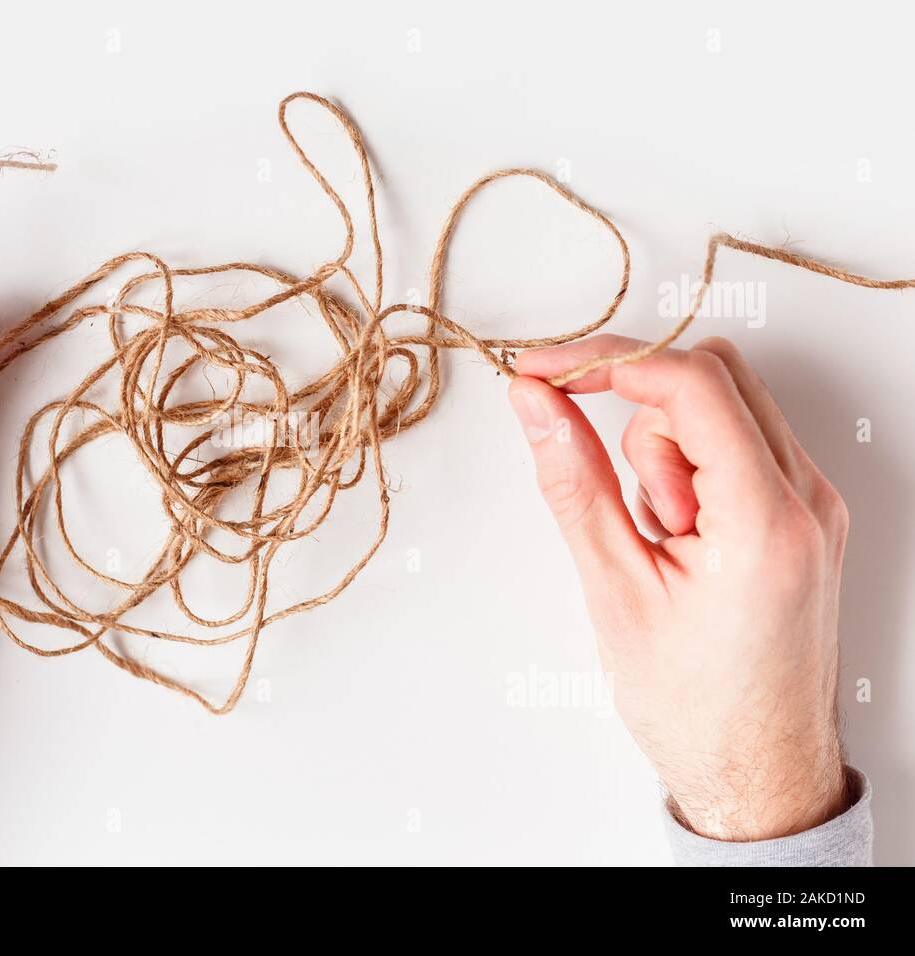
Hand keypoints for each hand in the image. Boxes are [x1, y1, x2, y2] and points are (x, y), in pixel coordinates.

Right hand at [508, 334, 848, 840]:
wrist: (757, 772)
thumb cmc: (694, 704)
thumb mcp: (615, 589)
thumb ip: (573, 482)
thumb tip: (536, 403)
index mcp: (766, 520)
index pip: (690, 384)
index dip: (607, 362)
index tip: (545, 371)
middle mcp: (808, 500)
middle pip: (714, 380)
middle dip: (645, 416)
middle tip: (622, 497)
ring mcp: (814, 506)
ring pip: (726, 410)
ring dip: (669, 453)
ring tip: (659, 541)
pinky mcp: (804, 516)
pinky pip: (739, 448)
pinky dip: (692, 472)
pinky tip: (678, 538)